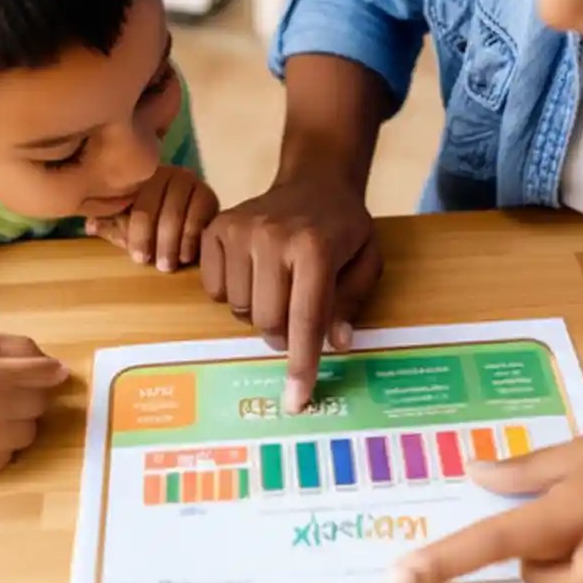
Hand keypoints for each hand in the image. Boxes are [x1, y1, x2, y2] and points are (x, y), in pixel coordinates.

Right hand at [0, 334, 69, 479]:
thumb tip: (56, 366)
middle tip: (5, 393)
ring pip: (30, 432)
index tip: (55, 373)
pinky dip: (2, 445)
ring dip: (18, 423)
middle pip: (41, 403)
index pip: (44, 374)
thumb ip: (15, 347)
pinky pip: (11, 454)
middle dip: (29, 396)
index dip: (51, 373)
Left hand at [87, 165, 218, 272]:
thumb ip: (110, 225)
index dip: (139, 233)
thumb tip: (90, 224)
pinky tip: (188, 255)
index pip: (141, 205)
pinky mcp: (209, 196)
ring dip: (176, 242)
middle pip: (163, 210)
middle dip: (161, 241)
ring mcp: (191, 183)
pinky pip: (201, 216)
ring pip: (181, 214)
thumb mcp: (126, 226)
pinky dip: (193, 237)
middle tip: (161, 266)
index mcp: (142, 178)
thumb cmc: (146, 225)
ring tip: (173, 264)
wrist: (181, 227)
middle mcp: (168, 174)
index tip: (139, 258)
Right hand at [200, 176, 381, 412]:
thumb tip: (334, 344)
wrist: (314, 181)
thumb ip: (351, 304)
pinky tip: (254, 275)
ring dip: (259, 313)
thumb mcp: (366, 262)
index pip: (306, 319)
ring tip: (277, 289)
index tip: (296, 401)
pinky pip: (215, 290)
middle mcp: (273, 237)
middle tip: (296, 321)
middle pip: (267, 322)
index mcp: (315, 247)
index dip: (302, 365)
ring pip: (238, 309)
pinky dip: (233, 294)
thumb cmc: (343, 229)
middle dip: (283, 335)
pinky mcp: (216, 229)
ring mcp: (240, 231)